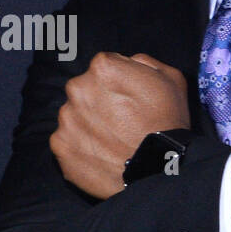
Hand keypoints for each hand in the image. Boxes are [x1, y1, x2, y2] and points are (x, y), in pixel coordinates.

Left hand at [49, 52, 189, 199]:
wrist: (160, 169)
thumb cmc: (168, 122)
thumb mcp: (170, 78)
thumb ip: (142, 62)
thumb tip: (126, 62)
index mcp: (103, 68)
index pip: (103, 66)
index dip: (117, 82)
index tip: (128, 98)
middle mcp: (78, 89)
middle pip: (84, 89)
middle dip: (98, 100)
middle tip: (120, 121)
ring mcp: (66, 119)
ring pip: (74, 115)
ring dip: (87, 123)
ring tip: (111, 140)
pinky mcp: (60, 146)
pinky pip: (67, 140)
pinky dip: (80, 146)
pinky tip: (101, 154)